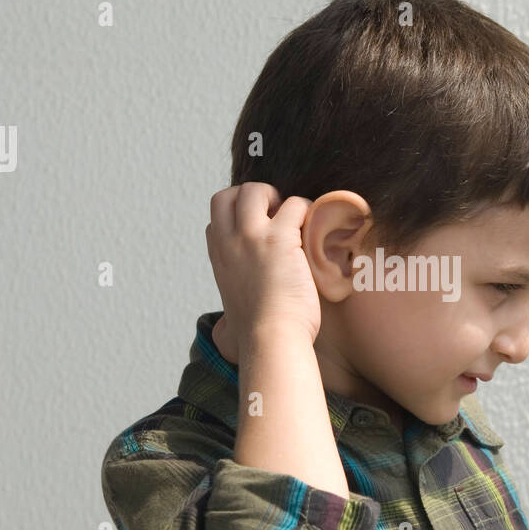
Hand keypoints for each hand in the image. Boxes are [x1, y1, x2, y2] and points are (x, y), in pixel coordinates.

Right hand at [205, 183, 321, 359]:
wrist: (271, 339)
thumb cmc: (258, 337)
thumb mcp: (229, 318)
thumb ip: (227, 317)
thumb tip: (223, 335)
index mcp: (219, 259)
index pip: (215, 221)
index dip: (236, 219)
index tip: (258, 231)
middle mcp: (229, 243)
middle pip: (228, 195)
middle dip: (252, 197)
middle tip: (276, 215)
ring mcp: (251, 237)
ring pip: (254, 190)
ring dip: (277, 198)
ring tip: (294, 218)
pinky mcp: (280, 238)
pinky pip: (295, 204)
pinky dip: (306, 210)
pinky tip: (313, 230)